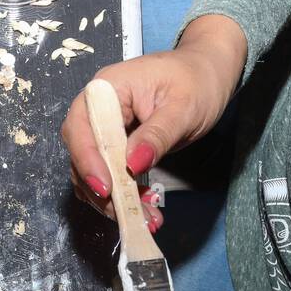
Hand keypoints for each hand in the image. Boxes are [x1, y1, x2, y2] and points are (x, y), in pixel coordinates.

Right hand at [60, 15, 246, 228]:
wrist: (208, 73)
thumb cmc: (197, 81)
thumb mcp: (182, 108)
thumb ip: (156, 136)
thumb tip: (131, 165)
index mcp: (108, 88)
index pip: (82, 127)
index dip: (88, 160)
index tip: (106, 188)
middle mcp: (97, 109)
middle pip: (83, 154)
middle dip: (102, 189)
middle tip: (129, 214)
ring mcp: (104, 129)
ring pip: (94, 171)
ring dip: (113, 200)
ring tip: (145, 218)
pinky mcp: (114, 147)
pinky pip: (109, 175)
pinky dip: (122, 196)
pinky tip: (144, 207)